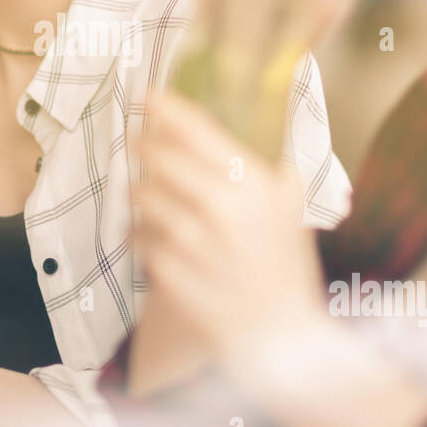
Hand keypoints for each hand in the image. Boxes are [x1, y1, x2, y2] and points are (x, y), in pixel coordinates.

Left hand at [132, 89, 327, 361]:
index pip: (196, 129)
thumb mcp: (290, 203)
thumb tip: (290, 88)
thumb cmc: (285, 266)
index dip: (165, 108)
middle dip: (144, 149)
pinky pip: (136, 239)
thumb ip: (279, 150)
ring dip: (139, 194)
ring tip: (148, 199)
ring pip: (140, 196)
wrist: (283, 338)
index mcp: (253, 182)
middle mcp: (223, 207)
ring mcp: (194, 243)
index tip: (146, 97)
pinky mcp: (171, 273)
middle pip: (157, 156)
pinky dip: (137, 235)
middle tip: (141, 148)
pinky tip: (151, 239)